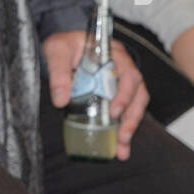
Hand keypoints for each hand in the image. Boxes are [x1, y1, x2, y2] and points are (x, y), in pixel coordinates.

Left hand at [43, 31, 148, 160]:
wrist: (62, 49)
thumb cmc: (63, 46)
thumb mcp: (56, 51)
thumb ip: (58, 73)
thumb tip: (60, 101)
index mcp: (112, 53)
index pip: (128, 72)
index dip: (125, 93)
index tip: (114, 111)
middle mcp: (122, 66)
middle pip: (137, 91)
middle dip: (131, 116)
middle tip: (121, 135)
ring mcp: (121, 80)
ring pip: (137, 103)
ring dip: (131, 125)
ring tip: (122, 147)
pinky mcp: (116, 94)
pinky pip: (126, 111)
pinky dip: (124, 129)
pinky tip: (120, 147)